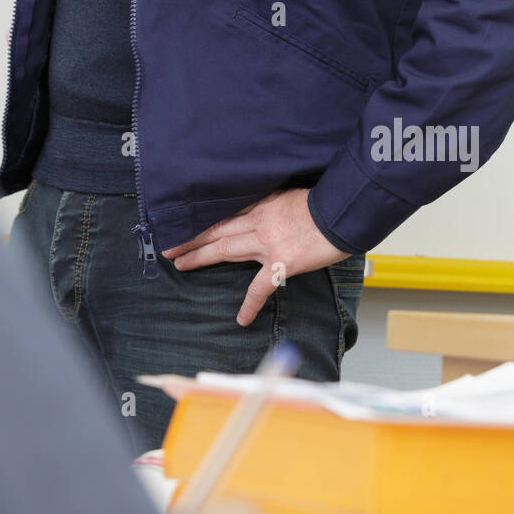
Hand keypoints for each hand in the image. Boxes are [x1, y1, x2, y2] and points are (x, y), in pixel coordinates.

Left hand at [161, 188, 350, 326]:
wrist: (343, 210)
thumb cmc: (324, 203)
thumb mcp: (291, 195)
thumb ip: (273, 205)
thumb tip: (264, 213)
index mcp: (262, 205)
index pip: (225, 214)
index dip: (203, 222)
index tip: (184, 226)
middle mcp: (259, 221)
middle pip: (217, 231)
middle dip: (191, 239)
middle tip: (170, 248)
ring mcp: (268, 242)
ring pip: (226, 249)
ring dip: (201, 257)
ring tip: (181, 265)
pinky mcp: (282, 262)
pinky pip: (260, 287)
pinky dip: (250, 303)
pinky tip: (242, 318)